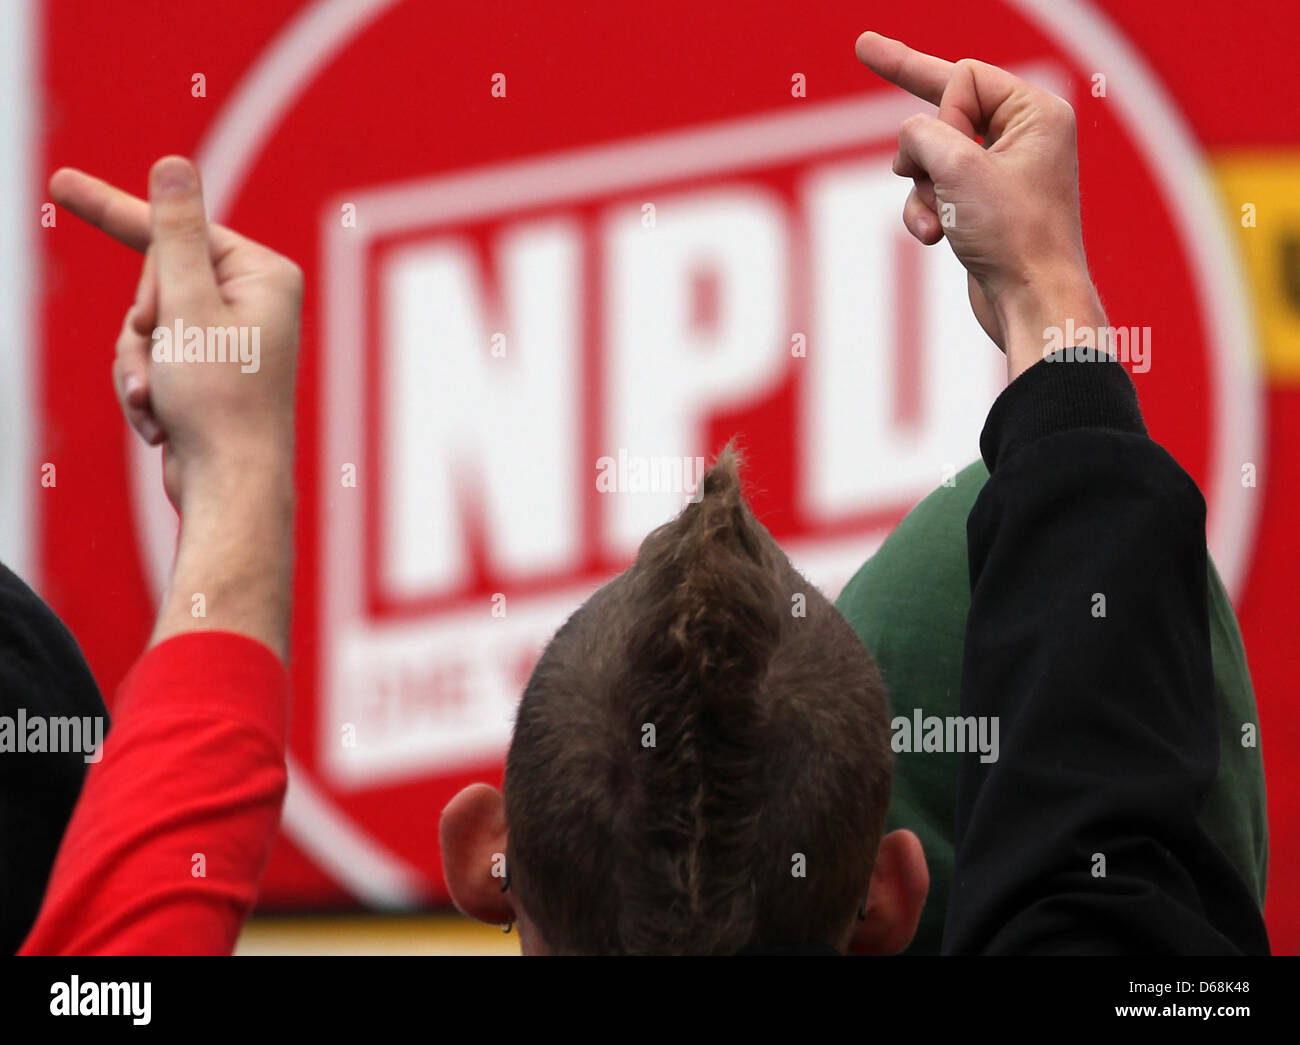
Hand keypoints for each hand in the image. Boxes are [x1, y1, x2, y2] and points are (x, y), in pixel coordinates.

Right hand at [50, 156, 299, 660]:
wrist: (229, 487)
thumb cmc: (221, 402)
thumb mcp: (188, 307)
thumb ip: (174, 234)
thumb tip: (174, 167)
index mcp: (263, 275)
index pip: (176, 232)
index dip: (115, 213)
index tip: (60, 184)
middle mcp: (253, 301)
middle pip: (155, 280)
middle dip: (141, 324)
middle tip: (160, 356)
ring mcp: (229, 338)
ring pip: (145, 326)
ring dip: (138, 365)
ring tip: (159, 400)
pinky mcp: (207, 373)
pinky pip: (152, 361)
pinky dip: (146, 390)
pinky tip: (162, 423)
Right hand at [855, 32, 1106, 378]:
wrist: (1032, 303)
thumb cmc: (1010, 235)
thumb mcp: (955, 168)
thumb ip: (919, 134)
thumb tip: (909, 146)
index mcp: (1037, 113)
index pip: (964, 78)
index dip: (944, 116)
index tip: (957, 159)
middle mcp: (1024, 136)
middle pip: (945, 113)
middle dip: (922, 147)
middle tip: (869, 52)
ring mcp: (1002, 173)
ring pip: (932, 158)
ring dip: (922, 191)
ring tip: (936, 222)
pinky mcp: (984, 206)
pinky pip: (935, 191)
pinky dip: (926, 213)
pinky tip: (933, 237)